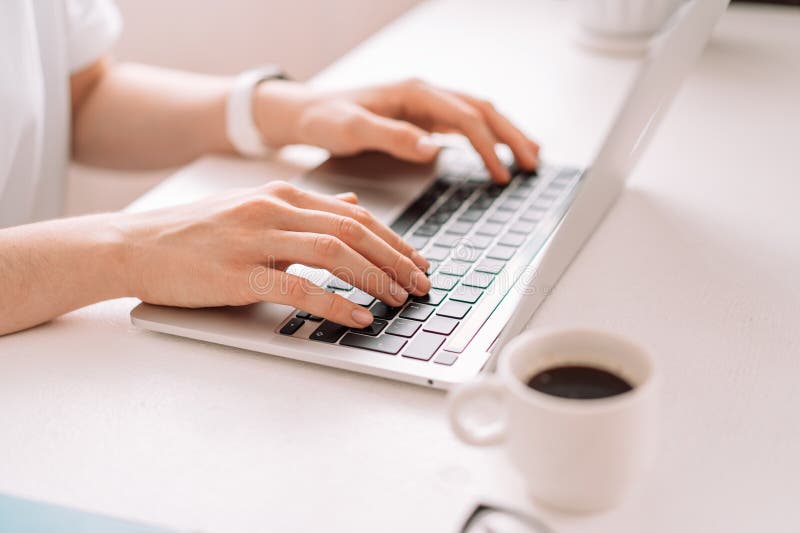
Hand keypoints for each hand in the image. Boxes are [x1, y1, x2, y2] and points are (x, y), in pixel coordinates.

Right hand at [120, 182, 430, 327]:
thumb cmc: (196, 233)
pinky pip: (298, 288)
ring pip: (333, 253)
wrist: (135, 245)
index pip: (355, 214)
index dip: (394, 239)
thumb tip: (353, 205)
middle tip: (422, 285)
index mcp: (282, 195)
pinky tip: (359, 317)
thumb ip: (307, 210)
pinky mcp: (237, 274)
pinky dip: (336, 303)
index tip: (418, 262)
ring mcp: (254, 240)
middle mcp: (273, 210)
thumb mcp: (256, 210)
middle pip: (353, 231)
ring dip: (375, 277)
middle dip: (396, 259)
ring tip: (400, 299)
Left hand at [254, 78, 538, 183]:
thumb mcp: (352, 129)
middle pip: (482, 109)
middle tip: (534, 164)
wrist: (307, 112)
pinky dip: (486, 136)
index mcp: (414, 93)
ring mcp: (425, 103)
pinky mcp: (421, 116)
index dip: (488, 146)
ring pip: (478, 113)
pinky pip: (463, 122)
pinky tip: (496, 151)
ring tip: (530, 156)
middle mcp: (424, 93)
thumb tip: (434, 147)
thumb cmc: (325, 119)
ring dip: (505, 133)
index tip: (502, 174)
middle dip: (510, 136)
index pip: (465, 117)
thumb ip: (392, 136)